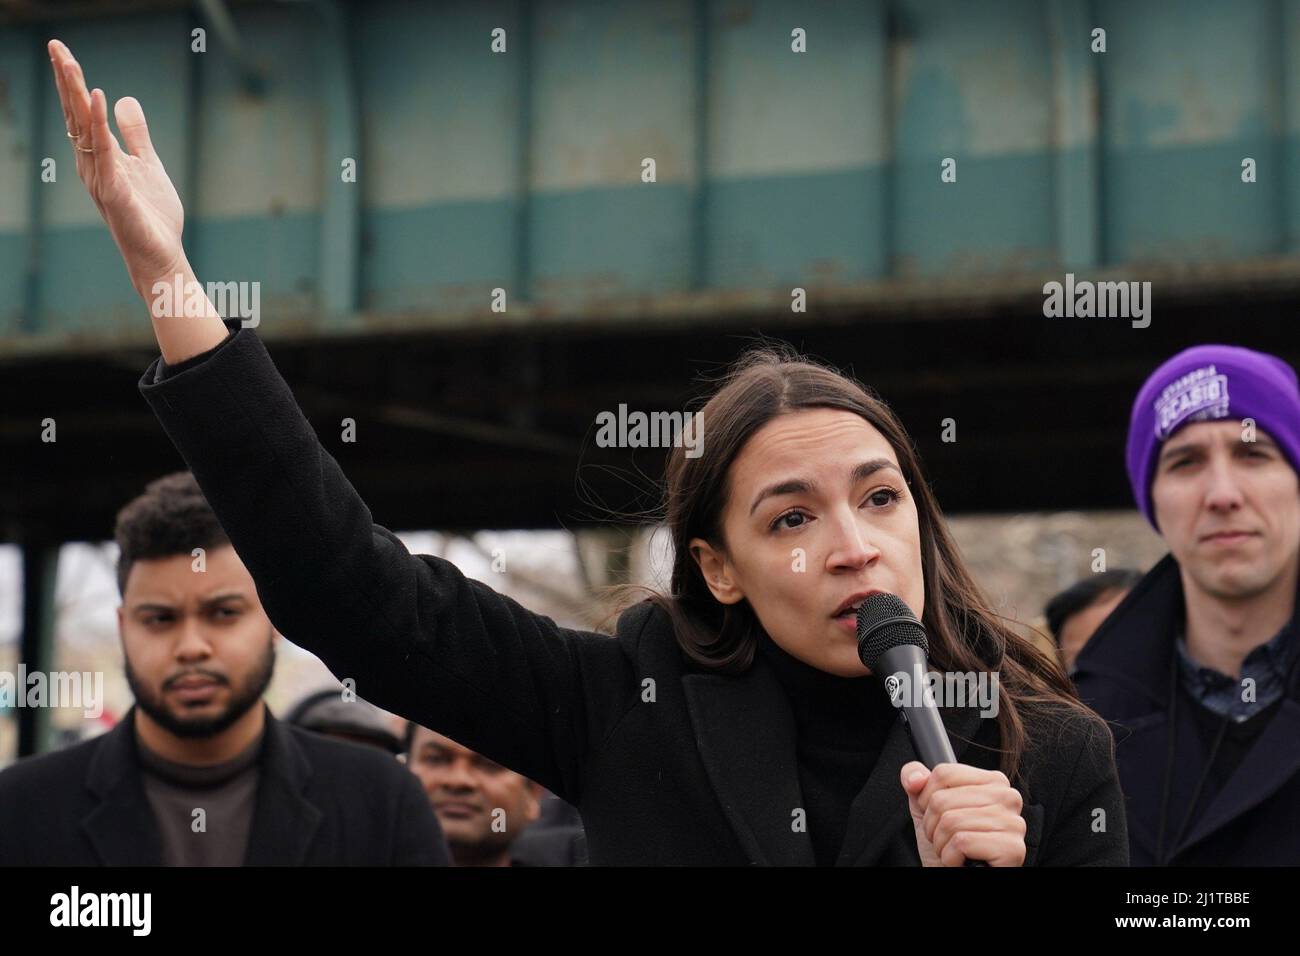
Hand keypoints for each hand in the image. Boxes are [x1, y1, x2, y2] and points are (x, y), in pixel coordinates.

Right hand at [47, 38, 186, 298]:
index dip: (70, 82)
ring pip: (83, 129)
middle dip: (65, 80)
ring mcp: (100, 178)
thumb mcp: (148, 165)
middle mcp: (92, 166)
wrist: (160, 256)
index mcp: (99, 158)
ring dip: (76, 95)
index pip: (80, 113)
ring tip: (69, 62)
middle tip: (55, 45)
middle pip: (75, 115)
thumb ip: (135, 135)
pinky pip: (105, 152)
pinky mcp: (114, 191)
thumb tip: (123, 99)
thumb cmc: (151, 216)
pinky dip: (99, 124)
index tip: (62, 51)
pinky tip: (97, 98)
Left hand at [901, 761, 1026, 866]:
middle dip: (933, 826)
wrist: (957, 877)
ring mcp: (1013, 823)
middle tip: (947, 839)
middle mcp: (1008, 797)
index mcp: (992, 781)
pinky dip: (951, 858)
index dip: (928, 798)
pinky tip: (962, 862)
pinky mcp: (1011, 848)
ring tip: (955, 851)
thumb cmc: (950, 845)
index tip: (939, 816)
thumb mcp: (926, 807)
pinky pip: (962, 842)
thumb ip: (915, 779)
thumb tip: (916, 777)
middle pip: (942, 799)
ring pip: (951, 822)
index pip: (943, 773)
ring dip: (941, 844)